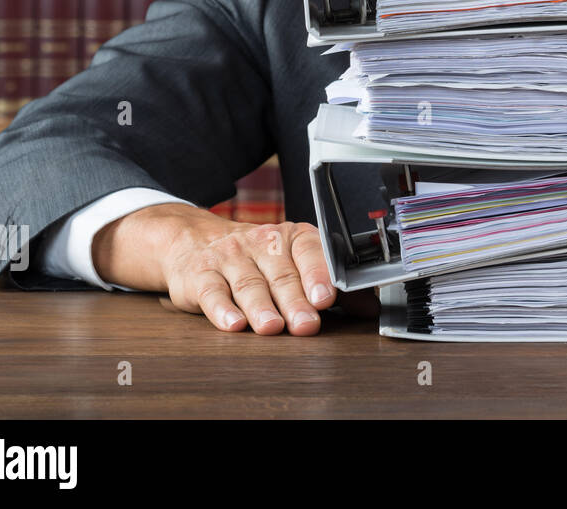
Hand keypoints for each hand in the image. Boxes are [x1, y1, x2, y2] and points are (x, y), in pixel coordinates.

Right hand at [92, 203, 337, 334]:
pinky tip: (233, 324)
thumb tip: (370, 308)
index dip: (318, 274)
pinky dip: (222, 309)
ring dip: (262, 308)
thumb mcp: (295, 265)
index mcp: (291, 237)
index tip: (326, 298)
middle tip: (307, 325)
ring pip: (249, 284)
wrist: (197, 242)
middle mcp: (262, 242)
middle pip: (282, 275)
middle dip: (295, 302)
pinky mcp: (201, 274)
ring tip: (272, 328)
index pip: (309, 251)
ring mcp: (230, 256)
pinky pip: (212, 292)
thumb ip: (333, 287)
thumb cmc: (258, 261)